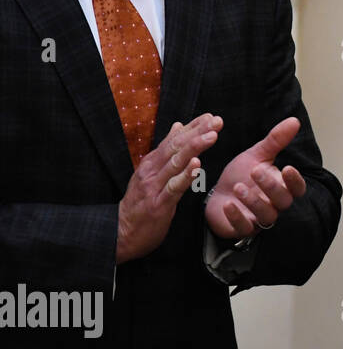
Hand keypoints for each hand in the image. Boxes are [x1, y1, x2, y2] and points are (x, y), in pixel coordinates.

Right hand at [117, 114, 222, 262]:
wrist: (121, 231)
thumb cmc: (141, 201)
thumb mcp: (152, 172)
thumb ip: (166, 151)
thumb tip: (178, 126)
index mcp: (152, 162)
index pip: (174, 139)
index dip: (193, 127)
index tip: (211, 116)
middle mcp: (151, 170)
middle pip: (176, 146)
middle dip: (198, 132)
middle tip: (216, 121)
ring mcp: (154, 186)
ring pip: (176, 163)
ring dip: (195, 148)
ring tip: (211, 136)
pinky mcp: (158, 204)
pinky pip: (174, 188)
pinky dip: (185, 176)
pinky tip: (197, 166)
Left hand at [204, 117, 306, 239]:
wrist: (216, 195)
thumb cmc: (241, 176)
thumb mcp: (257, 156)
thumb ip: (276, 141)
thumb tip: (294, 120)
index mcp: (281, 187)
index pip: (297, 188)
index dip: (295, 181)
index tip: (287, 168)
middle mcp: (274, 205)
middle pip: (283, 201)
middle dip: (270, 186)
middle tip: (255, 171)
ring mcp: (259, 219)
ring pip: (266, 216)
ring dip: (253, 201)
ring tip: (238, 187)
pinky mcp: (242, 229)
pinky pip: (244, 228)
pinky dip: (237, 217)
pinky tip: (229, 204)